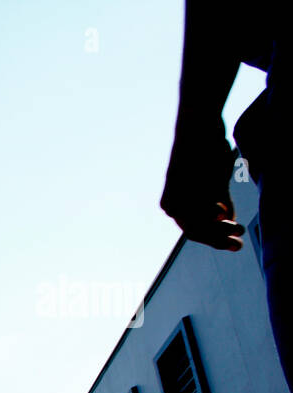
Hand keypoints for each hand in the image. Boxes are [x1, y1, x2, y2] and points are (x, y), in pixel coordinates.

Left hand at [161, 136, 243, 251]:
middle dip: (219, 239)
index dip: (217, 240)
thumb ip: (219, 202)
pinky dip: (214, 213)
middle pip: (196, 232)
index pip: (195, 232)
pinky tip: (227, 217)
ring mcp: (175, 195)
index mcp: (176, 207)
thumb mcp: (215, 183)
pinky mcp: (181, 185)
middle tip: (240, 244)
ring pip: (198, 221)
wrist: (197, 127)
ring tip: (239, 229)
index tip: (237, 245)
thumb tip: (227, 219)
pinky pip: (197, 204)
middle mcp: (172, 205)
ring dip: (220, 229)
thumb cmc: (208, 154)